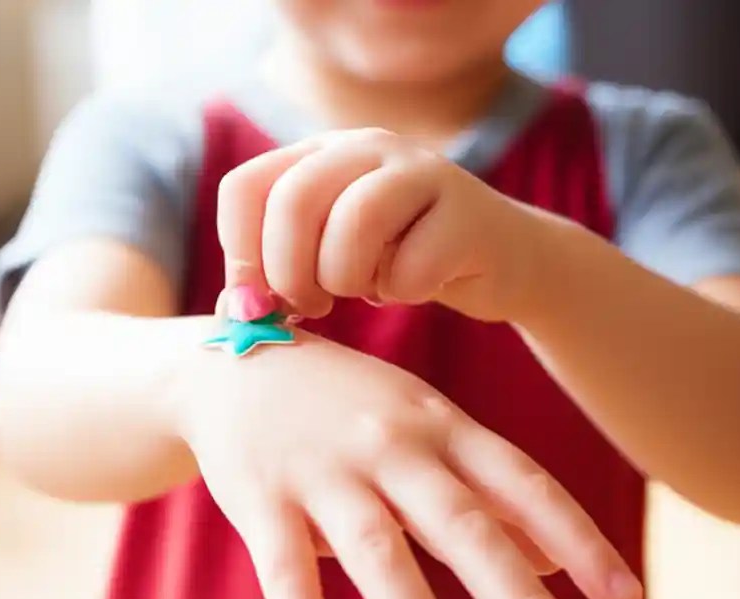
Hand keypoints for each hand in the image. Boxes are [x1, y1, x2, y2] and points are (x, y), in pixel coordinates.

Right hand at [176, 332, 643, 598]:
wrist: (228, 368)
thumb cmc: (345, 407)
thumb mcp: (423, 429)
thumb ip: (485, 492)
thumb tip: (558, 561)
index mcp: (439, 426)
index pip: (523, 483)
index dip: (578, 540)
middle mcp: (390, 446)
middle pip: (463, 524)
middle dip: (516, 596)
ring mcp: (323, 471)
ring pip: (379, 553)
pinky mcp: (261, 499)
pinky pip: (285, 572)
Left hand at [217, 127, 551, 321]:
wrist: (501, 259)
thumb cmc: (398, 260)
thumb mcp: (327, 254)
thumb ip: (278, 271)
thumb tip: (238, 310)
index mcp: (319, 153)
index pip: (245, 188)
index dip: (241, 253)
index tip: (261, 296)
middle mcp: (366, 147)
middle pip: (293, 201)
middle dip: (289, 272)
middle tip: (310, 305)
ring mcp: (421, 172)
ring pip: (354, 224)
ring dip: (345, 278)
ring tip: (362, 289)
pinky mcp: (467, 214)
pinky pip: (411, 267)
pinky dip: (402, 292)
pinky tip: (413, 285)